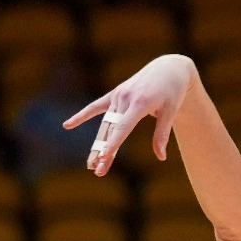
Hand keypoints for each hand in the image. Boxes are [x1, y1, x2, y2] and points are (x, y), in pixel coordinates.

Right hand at [63, 54, 196, 175]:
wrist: (169, 68)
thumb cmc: (172, 92)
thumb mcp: (171, 112)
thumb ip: (162, 134)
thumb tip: (161, 157)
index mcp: (139, 103)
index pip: (123, 128)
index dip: (113, 143)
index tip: (104, 156)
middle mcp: (125, 98)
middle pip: (110, 130)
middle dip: (103, 152)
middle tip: (97, 172)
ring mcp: (118, 95)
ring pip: (105, 125)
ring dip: (97, 145)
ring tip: (91, 165)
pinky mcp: (115, 93)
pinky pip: (96, 107)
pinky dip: (82, 115)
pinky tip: (67, 125)